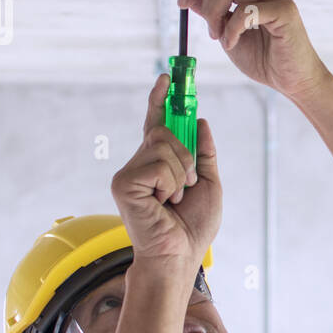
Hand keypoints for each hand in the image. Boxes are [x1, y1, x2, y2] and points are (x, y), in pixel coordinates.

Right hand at [110, 74, 221, 263]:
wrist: (180, 254)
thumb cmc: (192, 226)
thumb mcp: (209, 183)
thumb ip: (204, 153)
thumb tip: (200, 119)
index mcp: (157, 163)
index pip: (156, 123)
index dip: (160, 100)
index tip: (166, 78)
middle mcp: (139, 164)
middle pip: (164, 130)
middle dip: (185, 154)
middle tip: (187, 184)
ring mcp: (128, 173)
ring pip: (162, 145)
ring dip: (180, 173)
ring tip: (174, 199)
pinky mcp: (123, 184)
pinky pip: (158, 165)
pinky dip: (170, 183)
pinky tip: (163, 203)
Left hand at [177, 0, 331, 102]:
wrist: (290, 80)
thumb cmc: (263, 56)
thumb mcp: (225, 28)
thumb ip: (206, 6)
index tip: (183, 4)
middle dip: (204, 3)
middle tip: (210, 31)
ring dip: (215, 15)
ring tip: (221, 37)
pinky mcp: (285, 10)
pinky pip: (245, 11)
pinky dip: (232, 29)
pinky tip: (233, 43)